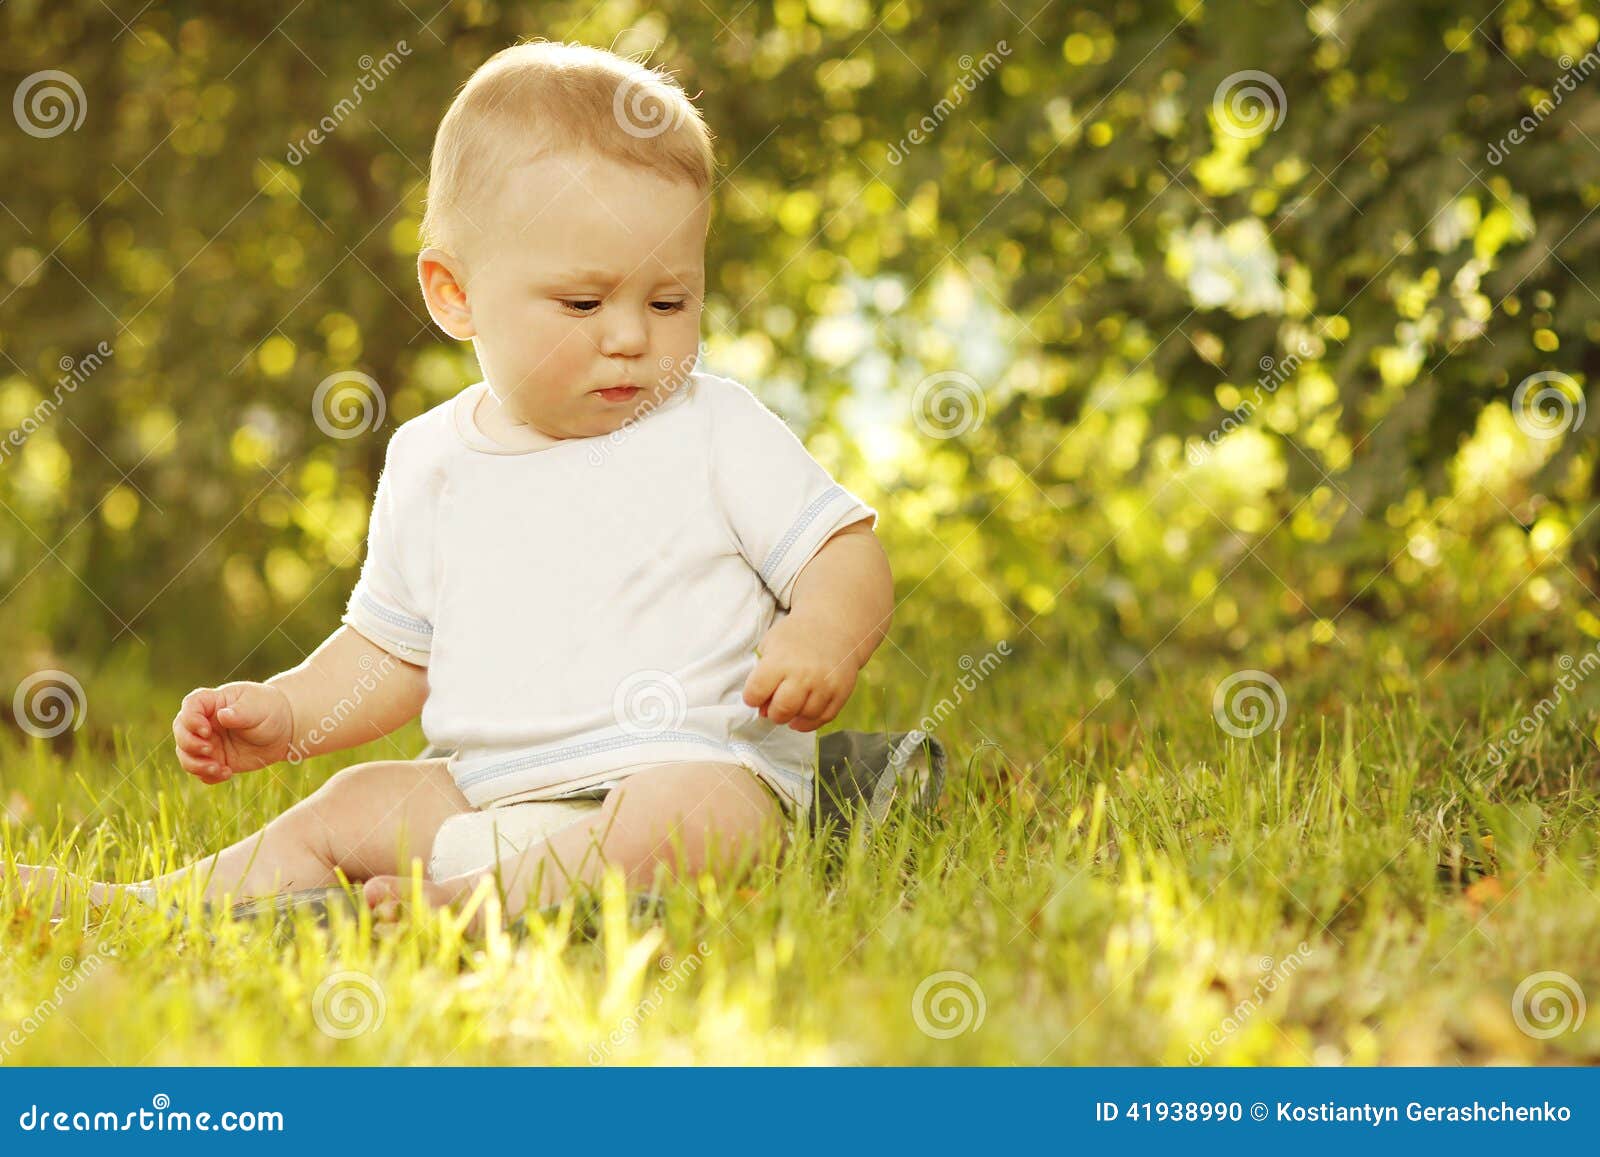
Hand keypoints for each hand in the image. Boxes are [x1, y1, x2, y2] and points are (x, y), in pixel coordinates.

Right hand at [172, 681, 293, 783]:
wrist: (283, 730)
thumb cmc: (268, 709)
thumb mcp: (258, 707)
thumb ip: (240, 712)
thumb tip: (223, 715)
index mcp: (212, 702)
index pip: (190, 706)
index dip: (191, 720)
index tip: (206, 731)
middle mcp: (204, 723)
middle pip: (181, 732)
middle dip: (190, 744)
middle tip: (210, 750)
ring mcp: (208, 742)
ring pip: (186, 755)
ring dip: (196, 765)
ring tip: (218, 768)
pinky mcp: (215, 760)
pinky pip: (201, 772)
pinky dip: (209, 775)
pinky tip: (227, 773)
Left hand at [742, 614, 860, 732]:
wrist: (833, 625)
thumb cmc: (796, 635)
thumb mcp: (770, 645)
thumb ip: (761, 677)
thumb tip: (763, 710)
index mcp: (780, 661)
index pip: (756, 692)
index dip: (752, 698)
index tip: (755, 696)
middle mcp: (803, 674)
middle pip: (782, 710)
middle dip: (773, 713)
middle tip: (774, 707)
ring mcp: (825, 684)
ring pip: (804, 716)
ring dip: (793, 718)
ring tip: (790, 708)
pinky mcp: (841, 692)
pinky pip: (824, 718)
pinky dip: (811, 722)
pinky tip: (803, 716)